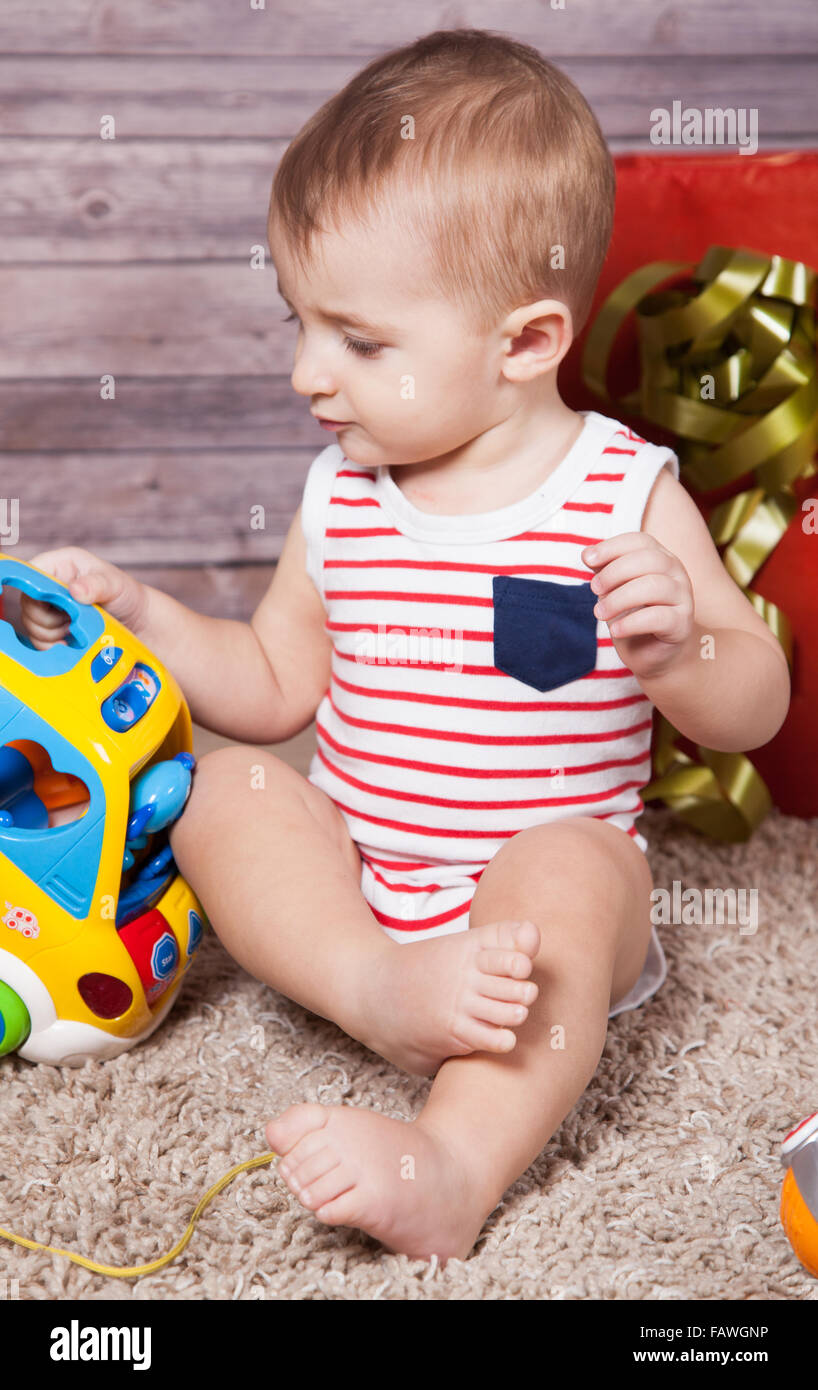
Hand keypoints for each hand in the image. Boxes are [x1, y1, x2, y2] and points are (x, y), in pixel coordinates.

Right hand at [19, 546, 148, 650]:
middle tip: (74, 621)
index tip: (54, 606)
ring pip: (32, 626)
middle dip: (48, 619)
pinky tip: (72, 644)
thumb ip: (95, 585)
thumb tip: (75, 590)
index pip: (29, 573)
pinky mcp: (53, 630)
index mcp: (61, 565)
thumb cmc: (126, 595)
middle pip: (27, 605)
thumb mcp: (115, 585)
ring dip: (54, 635)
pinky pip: (40, 642)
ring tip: (77, 630)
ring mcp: (49, 609)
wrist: (138, 623)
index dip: (35, 591)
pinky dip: (55, 647)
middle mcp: (50, 586)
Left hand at [581, 533, 695, 680]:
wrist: (654, 654)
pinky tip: (615, 630)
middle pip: (649, 559)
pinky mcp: (682, 624)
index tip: (587, 559)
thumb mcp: (615, 589)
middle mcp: (676, 573)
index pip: (640, 541)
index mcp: (660, 558)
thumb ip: (605, 570)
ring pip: (654, 586)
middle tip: (594, 589)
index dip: (612, 546)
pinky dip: (631, 623)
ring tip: (600, 613)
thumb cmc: (633, 615)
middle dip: (614, 572)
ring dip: (619, 598)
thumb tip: (588, 555)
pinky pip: (659, 617)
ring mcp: (683, 598)